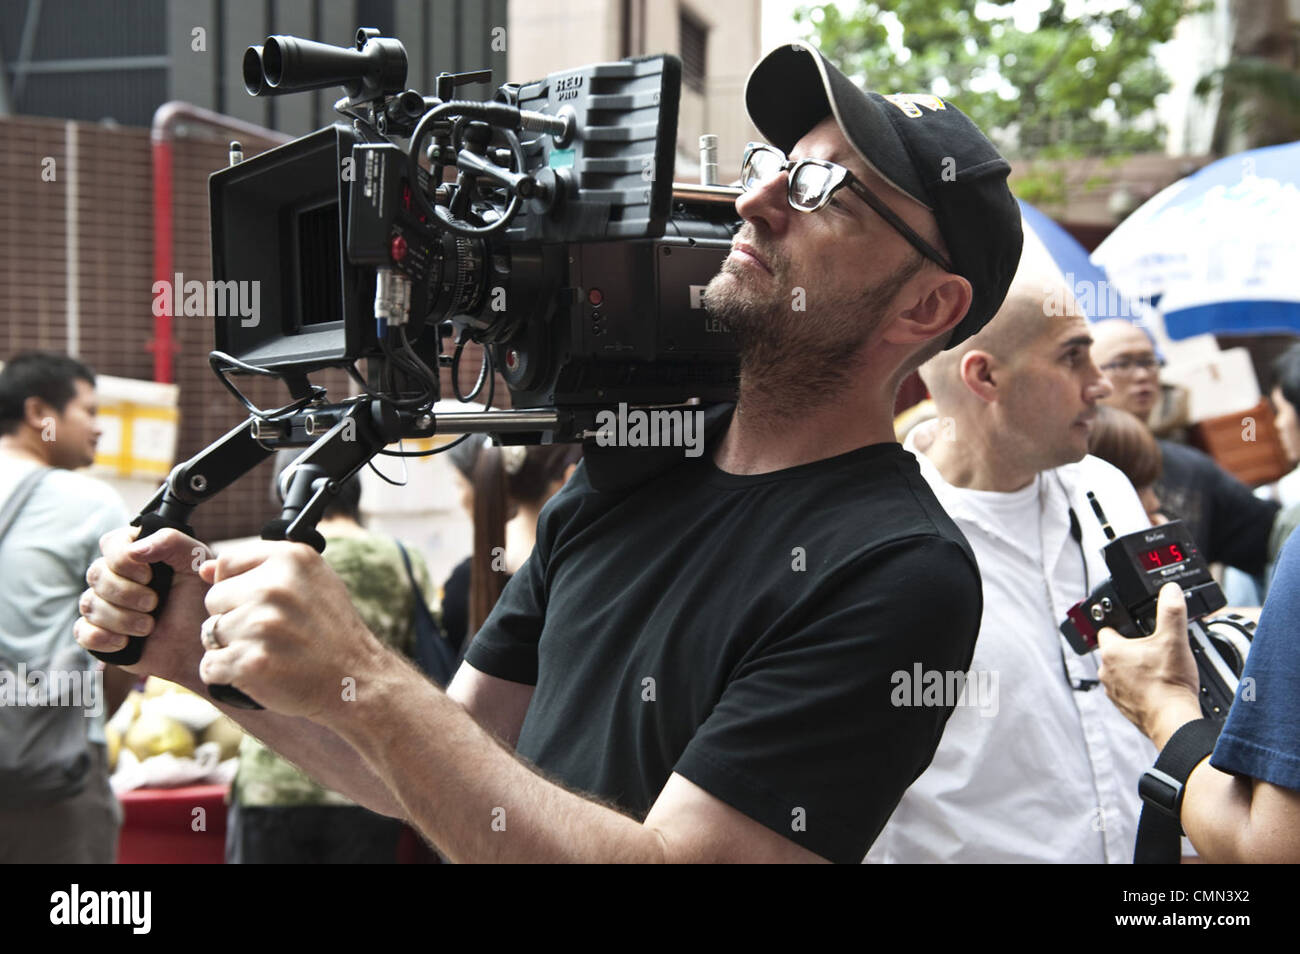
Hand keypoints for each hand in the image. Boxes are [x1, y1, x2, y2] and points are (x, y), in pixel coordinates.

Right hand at [76, 525, 212, 680]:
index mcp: (137, 554)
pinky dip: (103, 638)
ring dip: (122, 618)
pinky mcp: (99, 632)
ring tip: (148, 626)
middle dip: (127, 593)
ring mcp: (105, 605)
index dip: (123, 559)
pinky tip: (125, 642)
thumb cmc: (199, 600)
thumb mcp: (194, 563)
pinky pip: (82, 632)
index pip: (111, 543)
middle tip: (154, 604)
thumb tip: (135, 549)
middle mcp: (116, 576)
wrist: (199, 644)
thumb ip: (172, 542)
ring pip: (89, 603)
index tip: (149, 575)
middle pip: (96, 573)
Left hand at [196, 541, 385, 721]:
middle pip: (214, 599)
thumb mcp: (311, 581)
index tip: (261, 603)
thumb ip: (260, 568)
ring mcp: (261, 624)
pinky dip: (227, 674)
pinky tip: (258, 671)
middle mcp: (274, 586)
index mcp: (291, 559)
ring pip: (210, 634)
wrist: (355, 677)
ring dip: (231, 647)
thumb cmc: (331, 630)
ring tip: (269, 652)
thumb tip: (205, 569)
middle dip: (233, 617)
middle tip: (271, 632)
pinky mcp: (251, 661)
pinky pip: (210, 665)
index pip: (228, 563)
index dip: (237, 586)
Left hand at [1097, 582, 1201, 741]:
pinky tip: (1159, 686)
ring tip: (1158, 668)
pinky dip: (1141, 686)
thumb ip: (1171, 611)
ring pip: (1122, 671)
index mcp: (1111, 651)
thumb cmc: (1169, 683)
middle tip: (1154, 648)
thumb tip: (1170, 590)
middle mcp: (1106, 671)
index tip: (1136, 626)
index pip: (1108, 629)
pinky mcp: (1124, 706)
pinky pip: (1129, 690)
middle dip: (1132, 647)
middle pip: (1116, 650)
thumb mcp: (1174, 639)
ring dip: (1136, 668)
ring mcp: (1113, 691)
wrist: (1174, 721)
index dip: (1122, 624)